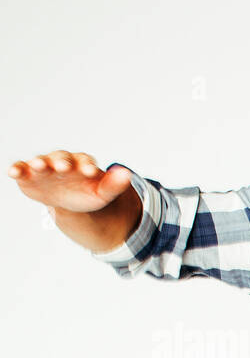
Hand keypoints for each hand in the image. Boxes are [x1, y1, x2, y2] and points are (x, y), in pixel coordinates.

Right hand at [8, 150, 132, 213]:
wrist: (69, 200)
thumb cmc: (86, 193)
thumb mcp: (102, 193)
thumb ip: (113, 185)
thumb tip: (127, 174)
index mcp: (81, 163)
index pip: (84, 160)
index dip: (87, 165)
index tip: (91, 172)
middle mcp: (61, 161)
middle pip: (61, 157)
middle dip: (61, 161)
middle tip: (63, 167)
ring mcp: (44, 167)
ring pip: (40, 161)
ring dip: (39, 162)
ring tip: (39, 166)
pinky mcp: (28, 174)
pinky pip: (21, 168)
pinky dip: (16, 168)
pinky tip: (13, 172)